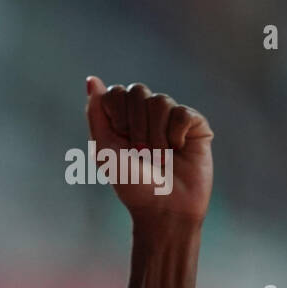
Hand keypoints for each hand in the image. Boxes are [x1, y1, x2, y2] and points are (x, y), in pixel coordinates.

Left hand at [85, 76, 212, 224]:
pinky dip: (175, 134)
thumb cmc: (131, 183)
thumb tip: (91, 79)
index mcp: (123, 119)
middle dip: (134, 125)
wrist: (163, 207)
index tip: (119, 138)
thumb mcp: (104, 149)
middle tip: (139, 152)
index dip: (116, 114)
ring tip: (158, 157)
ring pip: (160, 100)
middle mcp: (147, 115)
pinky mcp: (195, 125)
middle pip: (137, 91)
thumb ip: (97, 113)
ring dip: (154, 135)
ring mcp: (172, 118)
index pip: (116, 92)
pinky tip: (177, 150)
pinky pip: (182, 112)